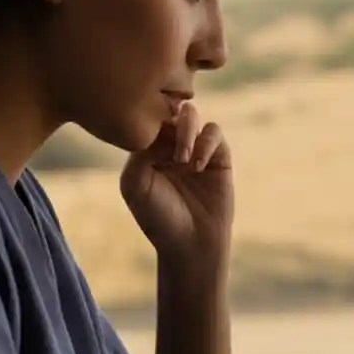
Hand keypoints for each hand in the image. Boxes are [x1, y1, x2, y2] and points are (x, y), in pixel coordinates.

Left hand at [120, 102, 233, 264]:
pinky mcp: (219, 156)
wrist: (191, 243)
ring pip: (191, 115)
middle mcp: (169, 145)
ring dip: (186, 131)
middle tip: (168, 152)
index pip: (145, 119)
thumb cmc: (158, 217)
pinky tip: (197, 167)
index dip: (146, 124)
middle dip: (167, 124)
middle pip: (167, 110)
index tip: (147, 149)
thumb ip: (141, 150)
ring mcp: (195, 149)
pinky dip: (205, 142)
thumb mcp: (135, 184)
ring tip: (183, 160)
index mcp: (145, 150)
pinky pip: (214, 132)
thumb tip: (165, 129)